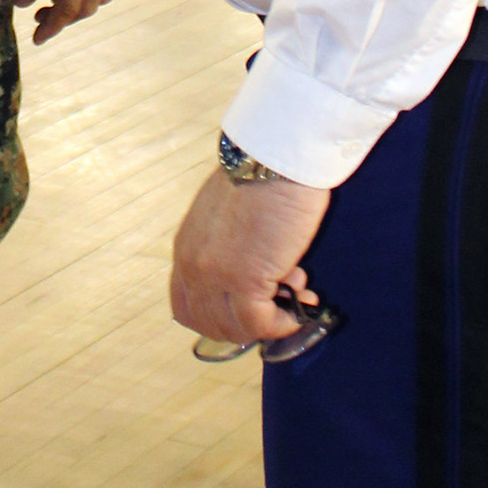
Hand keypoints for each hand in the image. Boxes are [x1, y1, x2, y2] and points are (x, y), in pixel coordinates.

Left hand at [171, 165, 330, 347]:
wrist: (275, 158)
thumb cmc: (263, 177)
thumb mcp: (230, 217)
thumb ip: (231, 248)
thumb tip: (264, 275)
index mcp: (185, 249)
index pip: (185, 307)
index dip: (218, 318)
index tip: (250, 311)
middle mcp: (191, 266)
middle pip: (207, 324)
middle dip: (247, 325)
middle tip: (280, 305)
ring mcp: (214, 275)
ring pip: (233, 329)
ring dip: (268, 324)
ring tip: (297, 297)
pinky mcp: (244, 279)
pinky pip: (259, 323)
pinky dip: (282, 324)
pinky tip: (302, 306)